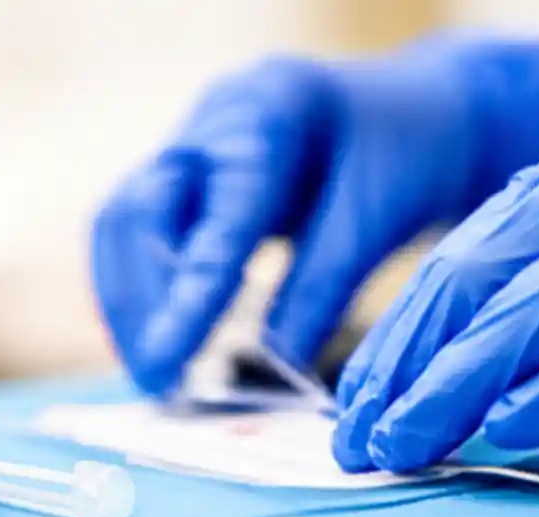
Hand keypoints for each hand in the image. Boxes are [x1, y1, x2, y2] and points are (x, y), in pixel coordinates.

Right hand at [92, 35, 538, 396]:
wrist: (414, 112)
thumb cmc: (409, 153)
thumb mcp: (379, 218)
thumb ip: (323, 286)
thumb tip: (275, 363)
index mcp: (271, 114)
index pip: (217, 217)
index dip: (187, 296)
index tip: (166, 365)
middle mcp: (214, 121)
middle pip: (140, 213)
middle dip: (139, 303)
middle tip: (158, 383)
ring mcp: (193, 142)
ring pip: (124, 223)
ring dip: (128, 302)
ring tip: (154, 373)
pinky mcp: (186, 175)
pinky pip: (137, 232)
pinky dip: (139, 288)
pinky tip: (158, 337)